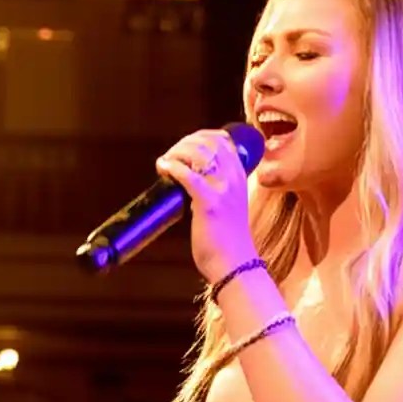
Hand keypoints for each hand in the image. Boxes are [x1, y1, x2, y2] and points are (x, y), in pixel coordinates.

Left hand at [155, 129, 258, 282]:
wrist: (235, 265)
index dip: (200, 137)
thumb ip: (216, 188)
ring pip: (199, 152)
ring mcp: (223, 189)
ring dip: (177, 152)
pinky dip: (172, 167)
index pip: (223, 141)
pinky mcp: (210, 202)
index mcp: (239, 176)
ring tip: (165, 162)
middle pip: (209, 142)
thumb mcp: (228, 204)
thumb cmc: (227, 239)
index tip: (184, 146)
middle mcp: (234, 178)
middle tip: (170, 156)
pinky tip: (163, 167)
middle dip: (184, 143)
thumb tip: (191, 178)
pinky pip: (188, 176)